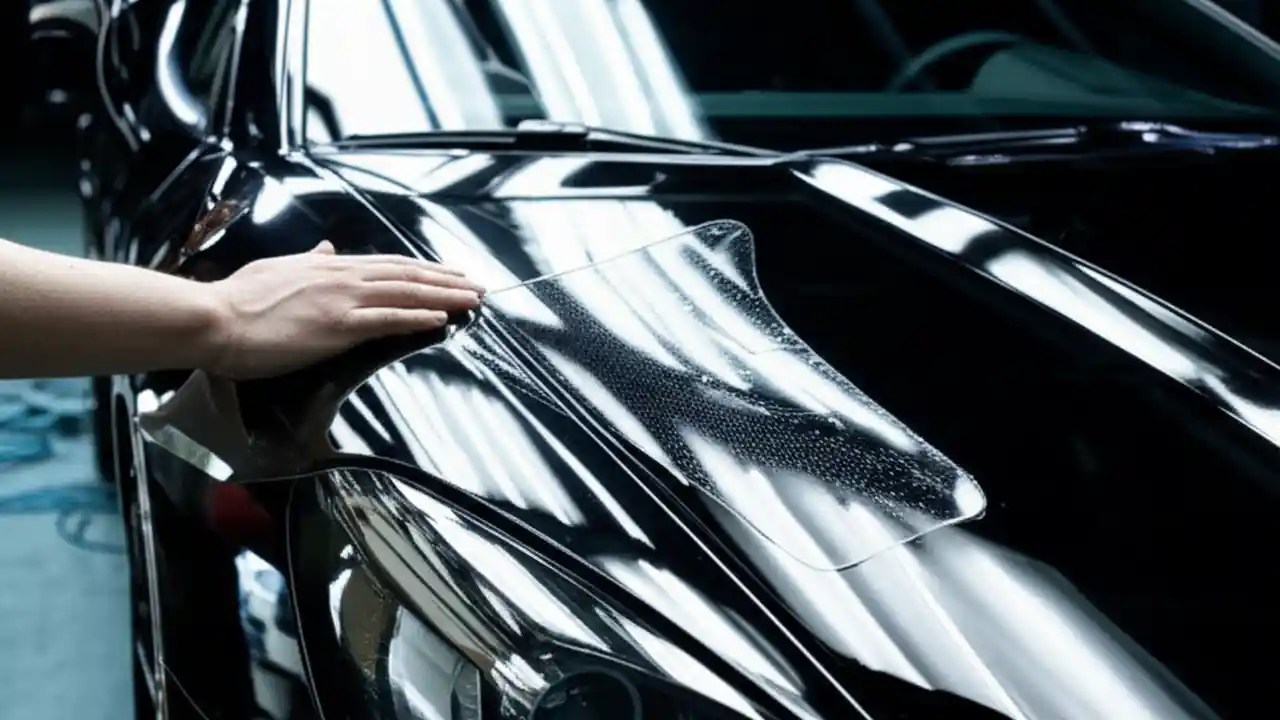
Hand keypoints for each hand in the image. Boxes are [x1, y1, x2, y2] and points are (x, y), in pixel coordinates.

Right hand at [203, 241, 481, 378]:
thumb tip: (327, 250)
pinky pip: (386, 320)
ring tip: (473, 300)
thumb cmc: (237, 300)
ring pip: (404, 294)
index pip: (388, 265)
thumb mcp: (277, 270)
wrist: (213, 318)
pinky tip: (442, 319)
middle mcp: (341, 278)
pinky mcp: (336, 326)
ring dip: (444, 296)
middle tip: (477, 286)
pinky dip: (417, 317)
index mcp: (328, 268)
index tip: (448, 273)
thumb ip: (308, 262)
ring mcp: (341, 301)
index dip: (422, 269)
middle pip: (406, 276)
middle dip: (445, 281)